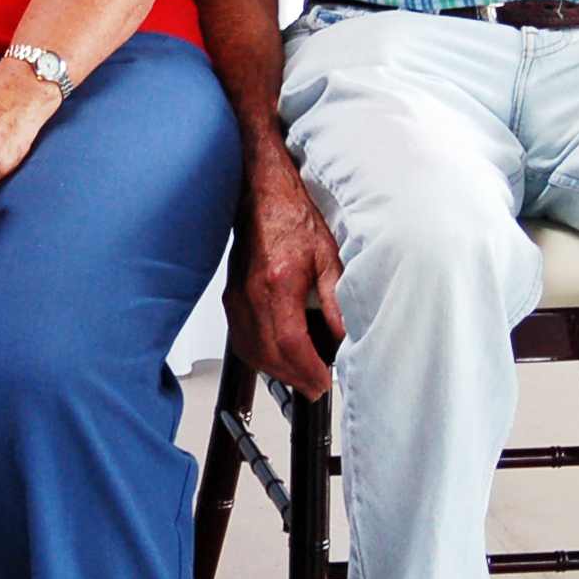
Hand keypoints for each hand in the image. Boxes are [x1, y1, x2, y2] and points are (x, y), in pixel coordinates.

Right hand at [225, 143, 343, 395]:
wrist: (262, 192)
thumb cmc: (293, 215)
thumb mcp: (329, 255)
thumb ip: (338, 298)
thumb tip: (347, 334)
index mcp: (276, 282)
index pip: (289, 342)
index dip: (308, 369)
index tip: (325, 381)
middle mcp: (250, 292)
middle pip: (267, 354)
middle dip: (294, 378)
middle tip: (317, 386)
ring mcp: (236, 295)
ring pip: (250, 350)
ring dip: (275, 370)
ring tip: (301, 376)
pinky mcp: (231, 295)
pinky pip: (241, 337)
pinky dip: (260, 355)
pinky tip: (278, 356)